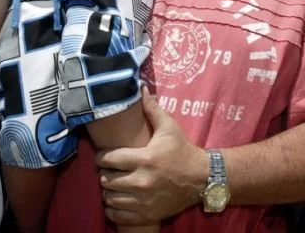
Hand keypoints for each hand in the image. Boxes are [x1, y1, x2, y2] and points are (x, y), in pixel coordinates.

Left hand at [96, 92, 206, 224]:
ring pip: (110, 199)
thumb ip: (152, 109)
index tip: (103, 157)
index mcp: (144, 158)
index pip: (109, 160)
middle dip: (104, 174)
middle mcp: (142, 181)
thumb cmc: (183, 151)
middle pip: (107, 180)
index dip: (101, 158)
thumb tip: (140, 88)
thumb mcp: (169, 128)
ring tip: (112, 186)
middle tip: (108, 171)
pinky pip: (119, 216)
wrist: (202, 178)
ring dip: (108, 192)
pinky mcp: (148, 214)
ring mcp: (144, 200)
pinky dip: (114, 211)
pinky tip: (117, 202)